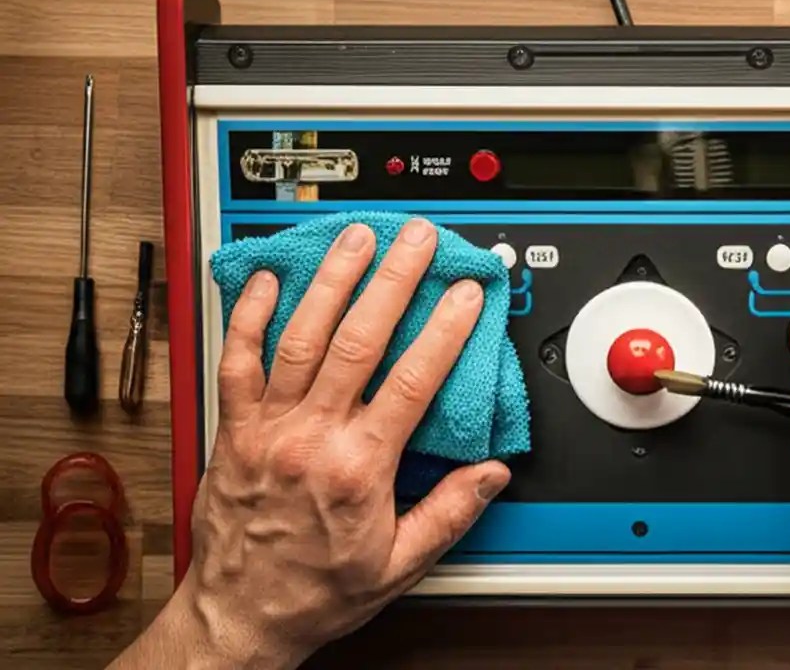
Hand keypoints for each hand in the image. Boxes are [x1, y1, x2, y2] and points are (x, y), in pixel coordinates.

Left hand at [168, 219, 507, 666]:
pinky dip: (251, 316)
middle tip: (416, 240)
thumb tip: (490, 473)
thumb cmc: (315, 593)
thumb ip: (449, 513)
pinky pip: (237, 360)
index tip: (465, 294)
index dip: (444, 329)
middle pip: (358, 339)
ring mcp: (267, 427)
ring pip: (300, 336)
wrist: (240, 617)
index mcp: (359, 468)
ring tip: (355, 238)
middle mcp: (311, 437)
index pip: (412, 380)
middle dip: (394, 280)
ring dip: (331, 280)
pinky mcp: (233, 428)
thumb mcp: (400, 565)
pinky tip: (269, 280)